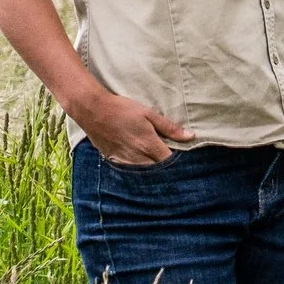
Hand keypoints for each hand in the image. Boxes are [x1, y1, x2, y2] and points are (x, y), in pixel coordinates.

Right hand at [75, 88, 191, 165]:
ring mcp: (124, 160)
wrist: (93, 110)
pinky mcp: (113, 160)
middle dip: (165, 171)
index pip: (169, 162)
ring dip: (152, 172)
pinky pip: (129, 170)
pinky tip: (141, 165)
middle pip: (156, 171)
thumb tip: (190, 136)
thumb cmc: (123, 109)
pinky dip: (137, 170)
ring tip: (157, 166)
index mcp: (149, 144)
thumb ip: (170, 128)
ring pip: (143, 173)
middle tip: (173, 168)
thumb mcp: (149, 114)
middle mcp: (137, 156)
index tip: (185, 162)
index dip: (178, 164)